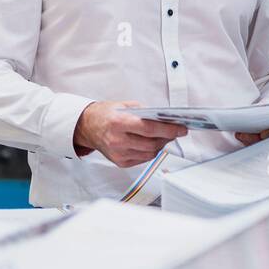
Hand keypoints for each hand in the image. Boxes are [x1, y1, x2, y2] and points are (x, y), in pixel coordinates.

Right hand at [73, 100, 187, 167]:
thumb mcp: (125, 106)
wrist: (87, 127)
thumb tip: (165, 119)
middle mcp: (117, 140)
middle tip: (176, 131)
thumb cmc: (105, 114)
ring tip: (164, 136)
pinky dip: (150, 152)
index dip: (168, 129)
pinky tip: (151, 143)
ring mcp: (118, 153)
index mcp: (119, 123)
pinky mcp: (120, 162)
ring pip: (149, 153)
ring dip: (160, 145)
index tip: (181, 128)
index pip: (150, 129)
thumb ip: (145, 112)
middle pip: (151, 143)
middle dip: (167, 137)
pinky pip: (142, 159)